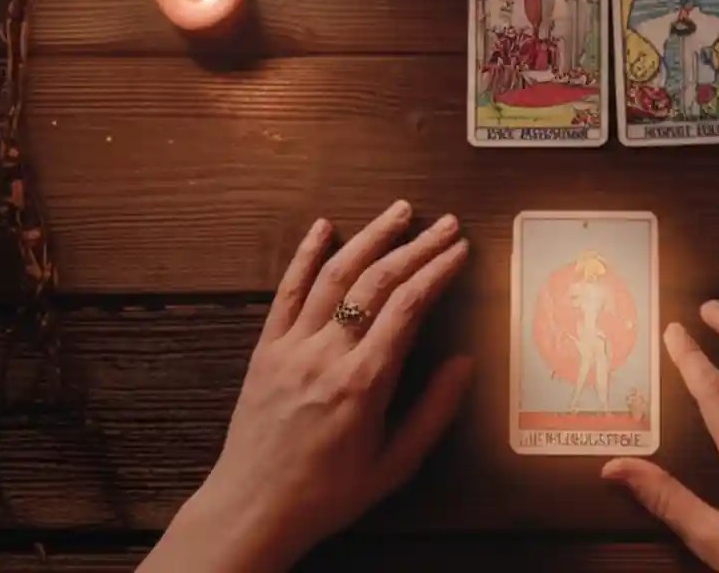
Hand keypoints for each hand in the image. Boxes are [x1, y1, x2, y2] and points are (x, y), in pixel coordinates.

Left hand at [140, 201, 472, 572]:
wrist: (254, 508)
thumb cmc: (329, 494)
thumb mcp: (395, 464)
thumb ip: (433, 411)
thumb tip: (464, 362)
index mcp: (363, 384)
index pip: (408, 308)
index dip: (437, 272)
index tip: (460, 251)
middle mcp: (325, 355)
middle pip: (376, 283)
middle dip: (416, 247)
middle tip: (446, 224)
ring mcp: (291, 347)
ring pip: (334, 276)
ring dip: (370, 237)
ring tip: (400, 211)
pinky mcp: (266, 349)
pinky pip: (287, 292)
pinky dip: (305, 255)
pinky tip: (323, 228)